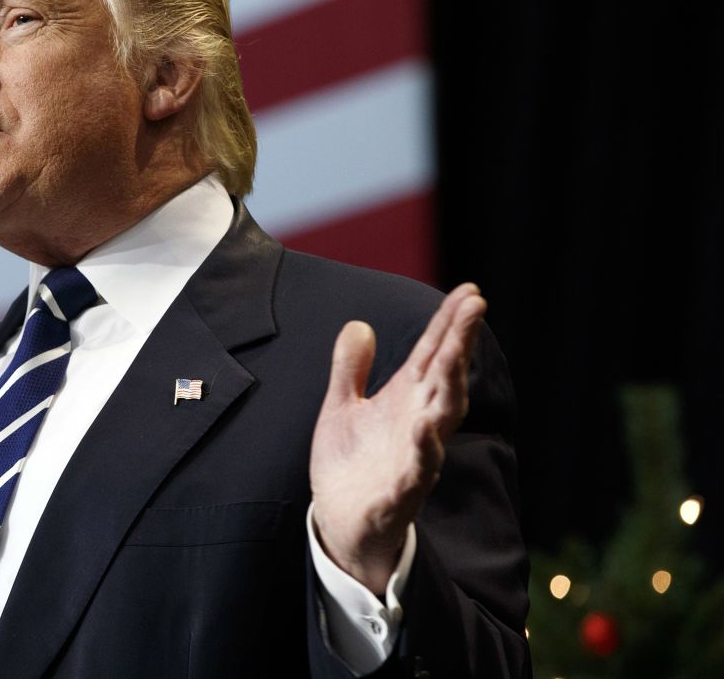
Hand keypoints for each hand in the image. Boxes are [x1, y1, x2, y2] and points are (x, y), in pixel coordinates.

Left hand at [309, 283, 486, 593]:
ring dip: (447, 392)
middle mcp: (417, 424)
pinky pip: (415, 474)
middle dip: (458, 344)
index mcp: (405, 401)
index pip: (433, 355)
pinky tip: (424, 433)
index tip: (470, 292)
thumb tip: (358, 324)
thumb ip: (351, 369)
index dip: (450, 324)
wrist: (341, 522)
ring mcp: (412, 459)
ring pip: (438, 423)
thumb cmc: (351, 463)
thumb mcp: (343, 407)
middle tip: (474, 306)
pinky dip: (421, 455)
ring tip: (452, 359)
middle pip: (443, 379)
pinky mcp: (398, 494)